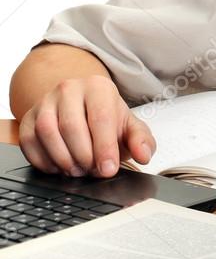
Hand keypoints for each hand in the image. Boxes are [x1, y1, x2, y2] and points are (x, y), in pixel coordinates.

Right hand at [18, 76, 155, 177]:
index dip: (104, 148)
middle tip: (92, 171)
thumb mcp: (129, 127)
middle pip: (72, 126)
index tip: (108, 170)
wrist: (80, 108)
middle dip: (83, 156)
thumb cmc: (106, 118)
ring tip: (77, 170)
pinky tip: (58, 167)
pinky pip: (29, 140)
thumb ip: (141, 140)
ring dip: (62, 158)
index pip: (101, 117)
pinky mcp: (29, 117)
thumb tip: (144, 155)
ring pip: (48, 132)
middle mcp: (69, 89)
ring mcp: (46, 102)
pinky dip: (43, 160)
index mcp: (98, 87)